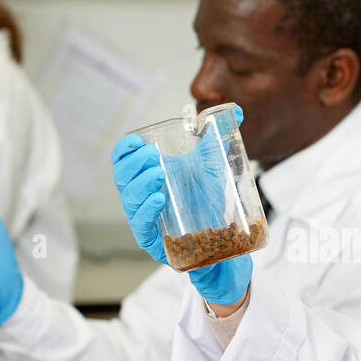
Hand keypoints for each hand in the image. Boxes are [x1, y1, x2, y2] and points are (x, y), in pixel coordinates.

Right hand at [111, 105, 251, 304]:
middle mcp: (143, 199)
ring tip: (158, 174)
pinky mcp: (155, 244)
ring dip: (140, 185)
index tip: (136, 141)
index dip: (124, 149)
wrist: (226, 248)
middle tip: (152, 156)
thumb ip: (220, 140)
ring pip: (129, 202)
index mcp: (148, 177)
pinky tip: (159, 200)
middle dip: (132, 165)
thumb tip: (238, 111)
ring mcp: (147, 221)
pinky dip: (147, 211)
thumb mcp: (214, 169)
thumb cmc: (211, 205)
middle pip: (122, 179)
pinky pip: (142, 228)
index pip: (124, 160)